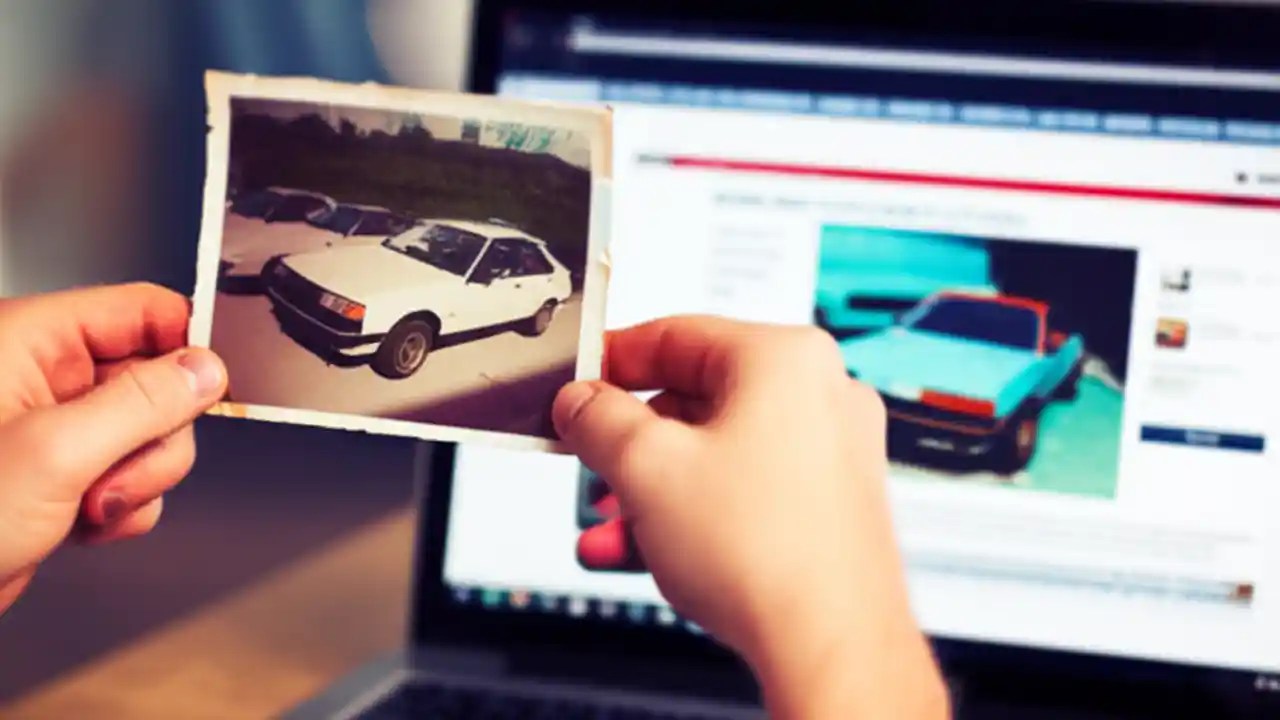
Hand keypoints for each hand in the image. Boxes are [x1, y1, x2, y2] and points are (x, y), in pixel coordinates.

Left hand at [0, 283, 226, 613]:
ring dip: (140, 479)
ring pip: (152, 433)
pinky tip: (85, 522)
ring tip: (91, 504)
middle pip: (159, 379)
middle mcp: (43, 375)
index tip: (204, 391)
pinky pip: (132, 473)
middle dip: (155, 437)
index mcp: (30, 339)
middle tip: (117, 469)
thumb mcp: (57, 452)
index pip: (144, 310)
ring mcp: (55, 427)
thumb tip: (204, 369)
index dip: (185, 347)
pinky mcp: (63, 472)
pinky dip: (124, 504)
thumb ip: (142, 402)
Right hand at [554, 317, 947, 719]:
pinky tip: (641, 552)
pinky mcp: (829, 506)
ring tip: (608, 528)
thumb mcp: (645, 468)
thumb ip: (598, 420)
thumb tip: (580, 402)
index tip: (577, 384)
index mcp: (785, 358)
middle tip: (589, 460)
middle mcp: (820, 396)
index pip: (676, 335)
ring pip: (714, 456)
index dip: (612, 361)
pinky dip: (690, 515)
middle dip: (628, 444)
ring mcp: (831, 454)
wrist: (831, 645)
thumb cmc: (769, 553)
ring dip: (650, 491)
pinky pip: (742, 493)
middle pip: (694, 400)